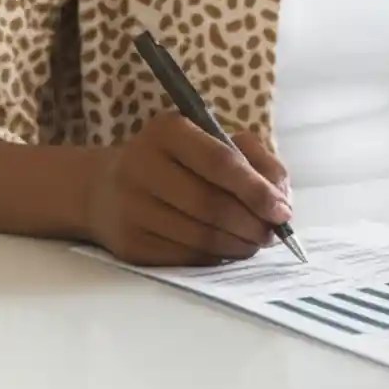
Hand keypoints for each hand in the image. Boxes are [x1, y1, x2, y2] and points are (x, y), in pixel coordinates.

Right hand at [85, 113, 292, 265]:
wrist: (106, 188)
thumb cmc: (177, 161)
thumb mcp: (213, 142)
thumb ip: (256, 161)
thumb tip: (282, 200)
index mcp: (167, 131)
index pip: (221, 162)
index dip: (257, 190)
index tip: (283, 210)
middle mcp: (141, 166)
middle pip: (211, 205)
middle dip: (252, 224)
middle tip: (272, 233)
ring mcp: (130, 207)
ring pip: (200, 236)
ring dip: (238, 244)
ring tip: (255, 242)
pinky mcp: (129, 244)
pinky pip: (185, 257)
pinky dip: (215, 257)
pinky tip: (226, 249)